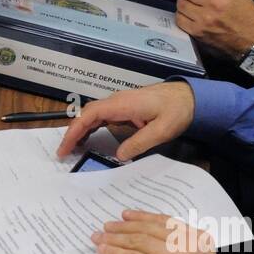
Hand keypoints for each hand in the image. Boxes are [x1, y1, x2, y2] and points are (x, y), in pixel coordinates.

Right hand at [56, 80, 194, 160]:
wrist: (190, 97)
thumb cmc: (177, 111)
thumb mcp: (161, 131)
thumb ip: (139, 143)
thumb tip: (119, 156)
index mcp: (122, 104)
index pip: (89, 115)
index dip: (74, 131)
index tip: (65, 148)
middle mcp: (117, 101)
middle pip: (86, 114)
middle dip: (72, 132)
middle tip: (63, 153)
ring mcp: (120, 103)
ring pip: (92, 115)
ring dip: (80, 130)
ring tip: (72, 148)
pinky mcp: (125, 108)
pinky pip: (102, 116)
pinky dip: (91, 127)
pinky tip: (89, 139)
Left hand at [91, 211, 226, 253]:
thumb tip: (156, 247)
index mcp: (200, 242)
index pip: (167, 223)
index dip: (144, 218)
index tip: (128, 217)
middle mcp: (189, 246)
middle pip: (149, 230)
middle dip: (125, 227)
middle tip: (109, 226)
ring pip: (138, 241)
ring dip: (115, 238)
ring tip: (101, 237)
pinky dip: (115, 253)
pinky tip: (104, 251)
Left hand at [173, 0, 253, 59]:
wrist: (251, 39)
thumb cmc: (245, 14)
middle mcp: (213, 3)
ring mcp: (204, 19)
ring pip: (180, 3)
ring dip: (184, 1)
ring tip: (193, 4)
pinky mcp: (198, 32)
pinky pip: (179, 19)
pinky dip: (183, 15)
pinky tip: (191, 15)